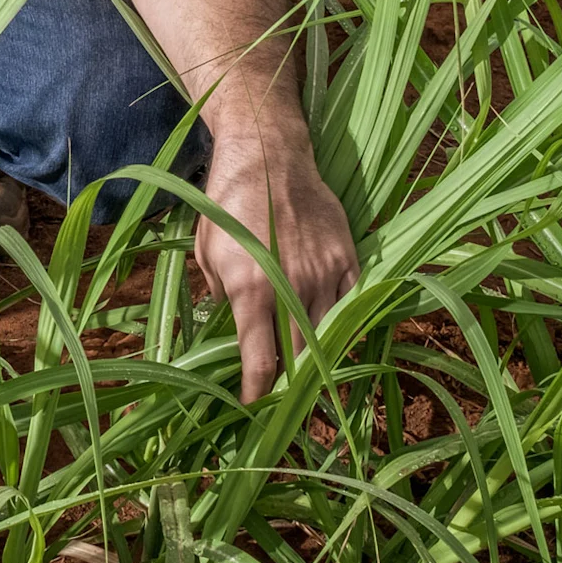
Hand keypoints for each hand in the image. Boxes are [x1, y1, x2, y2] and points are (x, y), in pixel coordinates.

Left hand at [195, 126, 359, 402]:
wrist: (268, 155)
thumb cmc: (227, 203)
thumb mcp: (208, 252)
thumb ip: (221, 294)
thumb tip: (232, 325)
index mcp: (252, 289)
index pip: (261, 361)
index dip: (258, 391)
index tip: (253, 407)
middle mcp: (293, 286)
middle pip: (300, 356)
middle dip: (291, 383)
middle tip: (282, 399)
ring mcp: (325, 271)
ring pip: (330, 333)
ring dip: (320, 358)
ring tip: (311, 375)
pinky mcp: (347, 256)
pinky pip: (354, 302)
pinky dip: (347, 324)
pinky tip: (338, 336)